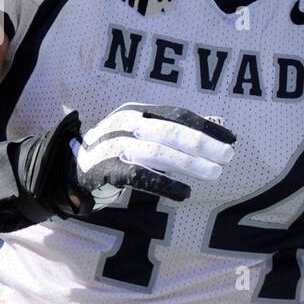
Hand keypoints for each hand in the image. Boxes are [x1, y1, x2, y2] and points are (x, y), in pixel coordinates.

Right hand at [74, 102, 234, 208]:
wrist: (72, 167)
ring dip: (190, 164)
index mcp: (139, 111)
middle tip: (228, 157)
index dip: (206, 127)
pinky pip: (140, 176)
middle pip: (171, 131)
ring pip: (159, 152)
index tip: (231, 139)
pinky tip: (184, 193)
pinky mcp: (107, 169)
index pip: (178, 114)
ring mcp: (115, 145)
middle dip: (203, 144)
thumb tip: (214, 134)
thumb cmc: (118, 150)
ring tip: (214, 173)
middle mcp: (126, 123)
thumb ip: (171, 132)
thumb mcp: (142, 133)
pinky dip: (164, 184)